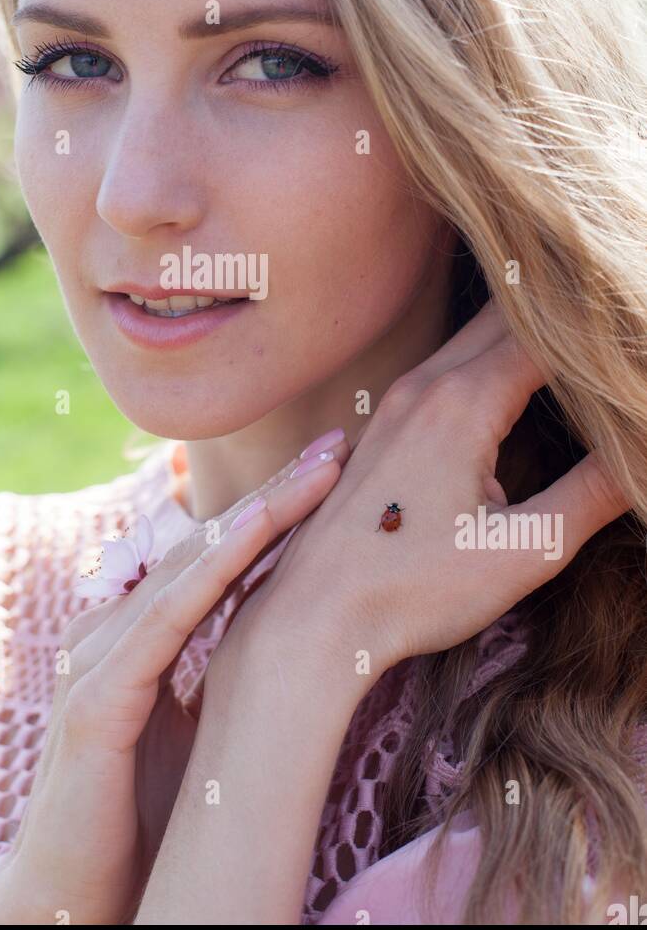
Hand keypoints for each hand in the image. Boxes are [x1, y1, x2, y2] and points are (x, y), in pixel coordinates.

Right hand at [0, 436, 348, 925]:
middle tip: (339, 444)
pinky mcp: (96, 701)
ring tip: (318, 473)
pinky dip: (210, 572)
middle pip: (206, 544)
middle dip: (276, 493)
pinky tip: (254, 535)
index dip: (273, 510)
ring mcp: (98, 658)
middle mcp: (113, 628)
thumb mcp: (194, 722)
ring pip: (189, 567)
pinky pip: (162, 622)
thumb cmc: (140, 813)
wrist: (77, 896)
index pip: (215, 555)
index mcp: (138, 631)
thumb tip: (287, 634)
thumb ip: (219, 670)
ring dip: (258, 515)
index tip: (334, 469)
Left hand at [207, 299, 630, 707]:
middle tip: (609, 326)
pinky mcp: (381, 428)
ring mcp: (395, 403)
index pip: (549, 336)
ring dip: (522, 334)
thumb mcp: (524, 550)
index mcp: (464, 403)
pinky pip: (444, 368)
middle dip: (562, 315)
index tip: (632, 337)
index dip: (598, 337)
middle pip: (505, 317)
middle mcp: (424, 386)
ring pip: (470, 342)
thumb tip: (640, 457)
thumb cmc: (415, 590)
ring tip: (574, 340)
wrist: (315, 614)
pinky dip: (487, 360)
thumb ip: (592, 493)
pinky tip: (513, 381)